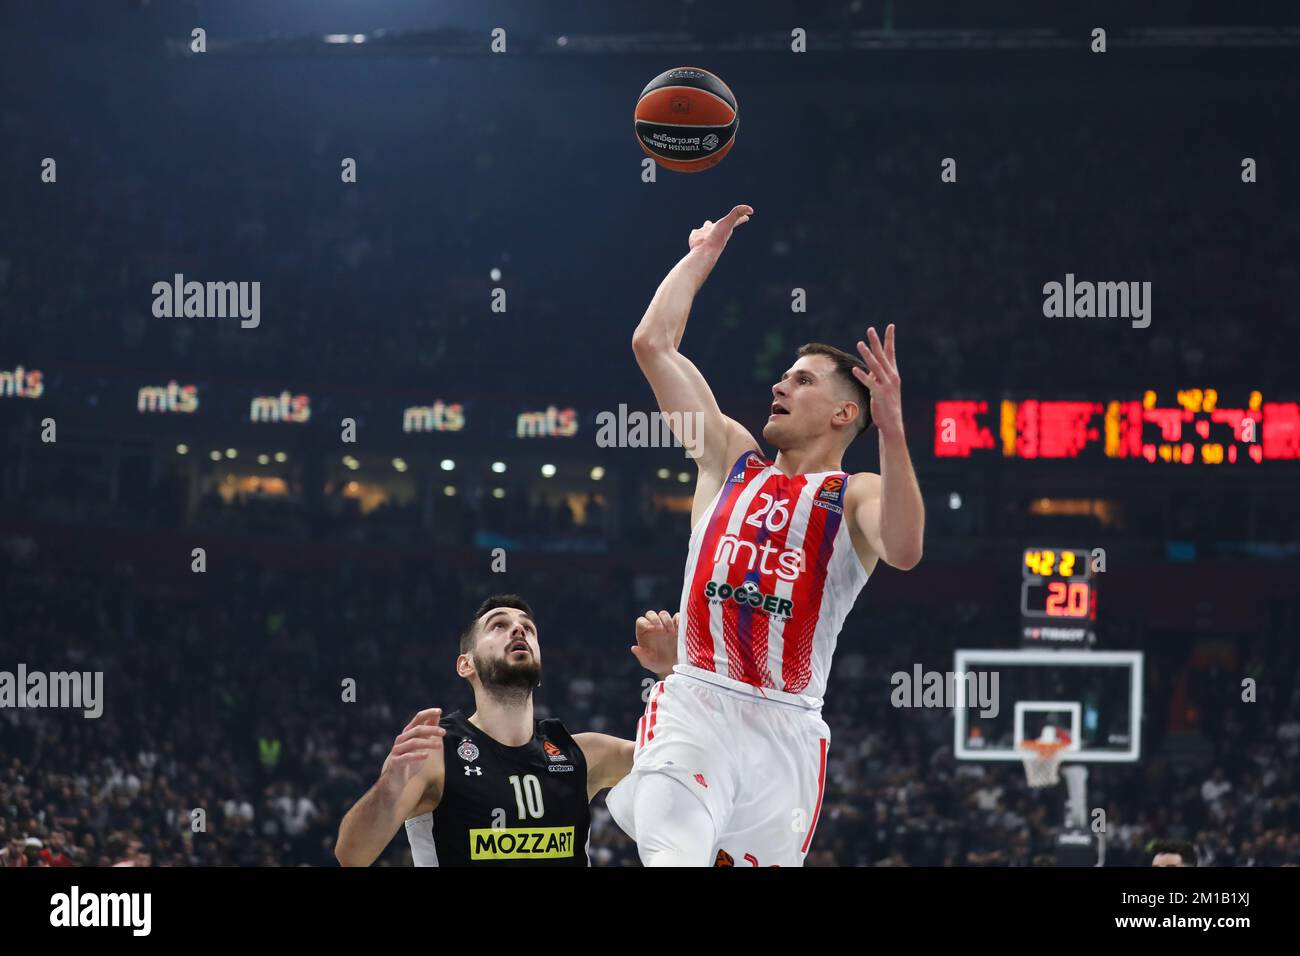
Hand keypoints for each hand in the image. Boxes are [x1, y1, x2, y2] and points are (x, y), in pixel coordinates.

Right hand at [379, 708, 444, 791]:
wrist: (395, 781)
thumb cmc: (410, 762)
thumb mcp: (421, 745)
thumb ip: (428, 731)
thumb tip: (437, 715)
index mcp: (408, 733)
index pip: (418, 719)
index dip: (428, 713)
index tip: (439, 710)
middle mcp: (401, 739)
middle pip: (417, 730)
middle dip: (431, 729)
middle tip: (443, 732)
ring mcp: (397, 750)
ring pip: (413, 742)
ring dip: (427, 743)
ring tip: (439, 745)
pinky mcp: (395, 762)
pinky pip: (407, 757)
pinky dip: (417, 755)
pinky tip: (426, 756)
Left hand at [631, 610, 678, 679]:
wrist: (672, 667)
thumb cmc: (657, 664)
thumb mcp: (648, 662)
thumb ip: (641, 655)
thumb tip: (634, 648)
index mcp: (644, 633)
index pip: (641, 621)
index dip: (645, 622)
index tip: (651, 629)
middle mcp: (653, 626)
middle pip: (651, 614)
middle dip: (655, 619)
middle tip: (660, 629)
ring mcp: (665, 625)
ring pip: (663, 614)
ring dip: (666, 620)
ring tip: (670, 632)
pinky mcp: (676, 627)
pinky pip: (677, 617)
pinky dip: (678, 619)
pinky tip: (678, 628)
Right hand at [687, 205, 752, 258]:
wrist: (704, 251)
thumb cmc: (717, 237)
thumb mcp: (728, 222)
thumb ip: (738, 213)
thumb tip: (751, 210)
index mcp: (725, 228)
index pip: (735, 222)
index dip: (741, 218)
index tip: (747, 217)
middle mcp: (716, 231)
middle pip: (720, 225)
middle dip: (723, 222)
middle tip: (726, 221)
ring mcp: (705, 234)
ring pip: (706, 228)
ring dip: (707, 226)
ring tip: (707, 224)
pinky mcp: (695, 236)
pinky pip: (695, 232)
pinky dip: (695, 232)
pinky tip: (695, 232)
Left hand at [853, 324, 903, 438]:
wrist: (892, 423)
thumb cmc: (887, 405)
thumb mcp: (884, 387)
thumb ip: (878, 376)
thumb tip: (870, 367)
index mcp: (893, 373)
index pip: (891, 353)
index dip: (890, 339)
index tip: (890, 326)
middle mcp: (892, 377)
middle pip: (883, 356)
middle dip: (876, 342)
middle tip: (870, 329)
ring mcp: (886, 385)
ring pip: (876, 366)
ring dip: (867, 354)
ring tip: (860, 343)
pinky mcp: (879, 394)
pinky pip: (869, 382)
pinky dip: (862, 375)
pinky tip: (854, 369)